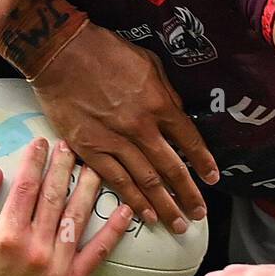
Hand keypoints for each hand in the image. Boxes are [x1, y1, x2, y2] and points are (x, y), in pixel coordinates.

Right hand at [0, 137, 130, 275]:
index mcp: (7, 235)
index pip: (25, 188)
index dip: (34, 162)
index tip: (41, 142)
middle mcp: (34, 249)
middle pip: (55, 197)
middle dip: (63, 167)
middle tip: (70, 146)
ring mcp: (56, 266)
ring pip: (77, 218)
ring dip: (89, 189)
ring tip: (95, 166)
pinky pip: (97, 253)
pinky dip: (113, 232)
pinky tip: (124, 210)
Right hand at [32, 23, 218, 232]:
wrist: (62, 54)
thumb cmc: (106, 52)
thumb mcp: (148, 62)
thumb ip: (166, 92)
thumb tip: (177, 113)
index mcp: (158, 103)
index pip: (189, 140)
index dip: (203, 161)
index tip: (212, 178)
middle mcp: (141, 127)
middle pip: (171, 168)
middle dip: (188, 194)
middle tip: (198, 214)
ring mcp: (115, 141)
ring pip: (146, 181)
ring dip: (164, 205)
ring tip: (178, 224)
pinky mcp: (90, 149)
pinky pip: (116, 180)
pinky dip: (133, 200)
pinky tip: (145, 215)